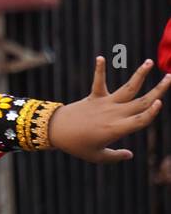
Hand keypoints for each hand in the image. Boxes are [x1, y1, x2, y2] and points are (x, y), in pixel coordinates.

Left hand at [49, 57, 169, 162]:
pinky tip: (100, 57)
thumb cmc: (76, 146)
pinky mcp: (93, 97)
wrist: (54, 131)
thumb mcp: (96, 157)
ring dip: (140, 74)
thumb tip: (129, 154)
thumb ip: (115, 156)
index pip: (141, 120)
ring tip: (150, 62)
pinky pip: (98, 81)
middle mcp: (114, 114)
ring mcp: (104, 104)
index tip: (160, 102)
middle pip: (141, 101)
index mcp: (118, 129)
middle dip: (159, 89)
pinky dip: (99, 70)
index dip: (151, 112)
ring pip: (127, 88)